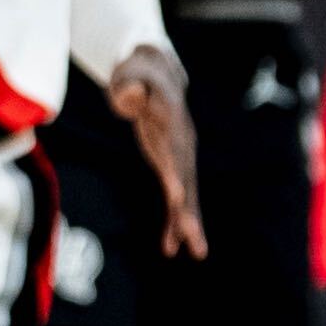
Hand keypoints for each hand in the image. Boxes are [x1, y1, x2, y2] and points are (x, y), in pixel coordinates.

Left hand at [109, 48, 205, 256]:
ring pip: (186, 194)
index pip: (173, 149)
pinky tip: (170, 247)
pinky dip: (174, 220)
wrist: (156, 74)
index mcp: (172, 120)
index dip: (175, 172)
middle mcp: (182, 142)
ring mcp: (180, 155)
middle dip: (189, 210)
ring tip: (196, 253)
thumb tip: (133, 98)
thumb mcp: (130, 73)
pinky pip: (176, 196)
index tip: (178, 195)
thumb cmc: (138, 72)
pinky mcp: (173, 164)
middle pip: (186, 179)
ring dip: (187, 224)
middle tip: (195, 239)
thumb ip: (129, 85)